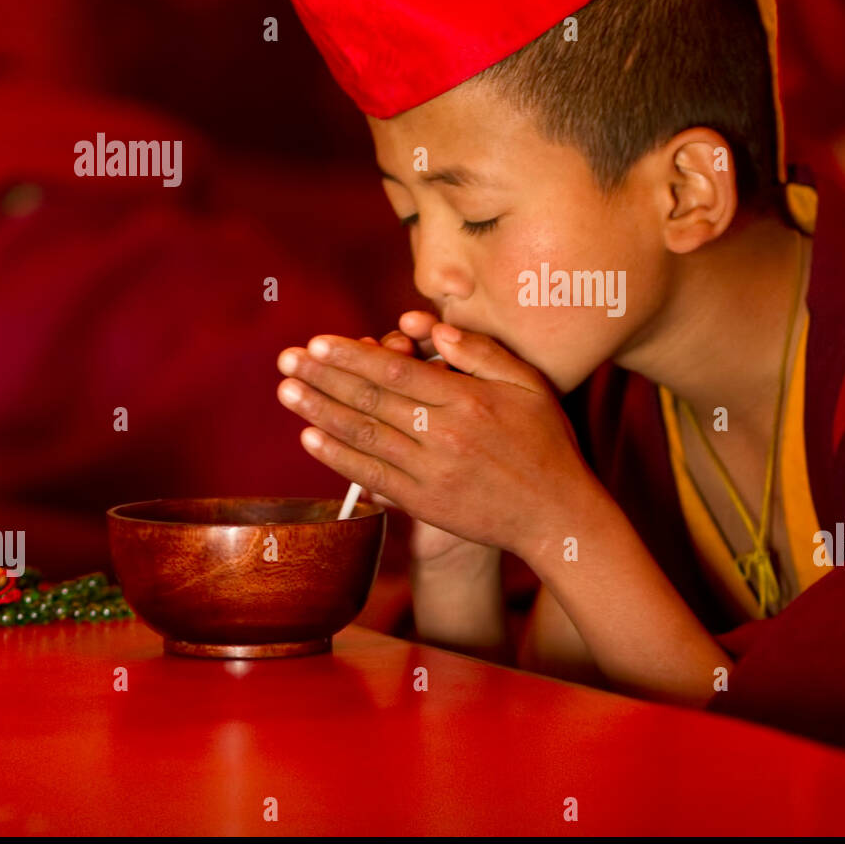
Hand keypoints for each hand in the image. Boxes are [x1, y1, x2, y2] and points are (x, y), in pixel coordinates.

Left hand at [275, 319, 604, 558]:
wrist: (557, 515)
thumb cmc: (547, 442)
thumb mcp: (528, 384)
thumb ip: (480, 352)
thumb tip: (429, 327)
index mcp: (469, 399)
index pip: (397, 372)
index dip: (353, 356)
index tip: (319, 342)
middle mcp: (445, 434)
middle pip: (371, 400)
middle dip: (323, 377)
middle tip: (287, 358)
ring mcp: (432, 472)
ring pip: (364, 436)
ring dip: (320, 412)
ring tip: (287, 391)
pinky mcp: (425, 503)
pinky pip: (372, 476)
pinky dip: (338, 458)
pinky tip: (311, 438)